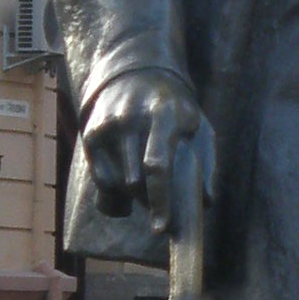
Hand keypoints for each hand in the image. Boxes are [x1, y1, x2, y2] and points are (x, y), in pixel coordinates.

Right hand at [81, 72, 214, 245]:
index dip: (159, 199)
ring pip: (118, 182)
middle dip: (149, 202)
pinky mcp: (91, 134)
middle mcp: (131, 119)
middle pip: (134, 180)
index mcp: (164, 116)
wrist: (136, 72)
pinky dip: (116, 187)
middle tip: (160, 206)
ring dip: (134, 196)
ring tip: (146, 187)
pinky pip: (102, 178)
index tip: (162, 226)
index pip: (157, 165)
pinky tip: (128, 178)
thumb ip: (207, 162)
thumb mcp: (199, 127)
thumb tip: (207, 202)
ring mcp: (108, 126)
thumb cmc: (175, 108)